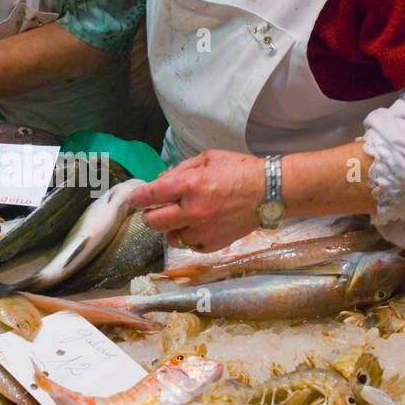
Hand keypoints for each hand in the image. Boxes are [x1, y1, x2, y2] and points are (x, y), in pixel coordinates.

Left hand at [128, 149, 265, 251]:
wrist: (270, 192)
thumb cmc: (239, 170)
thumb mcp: (208, 158)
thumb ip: (181, 170)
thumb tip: (159, 181)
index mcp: (191, 185)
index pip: (151, 194)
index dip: (137, 197)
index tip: (134, 198)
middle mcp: (193, 211)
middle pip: (153, 222)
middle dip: (149, 215)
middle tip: (155, 209)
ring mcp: (203, 231)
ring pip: (170, 237)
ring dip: (170, 228)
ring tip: (182, 217)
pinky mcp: (212, 244)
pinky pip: (189, 245)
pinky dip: (189, 236)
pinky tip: (198, 225)